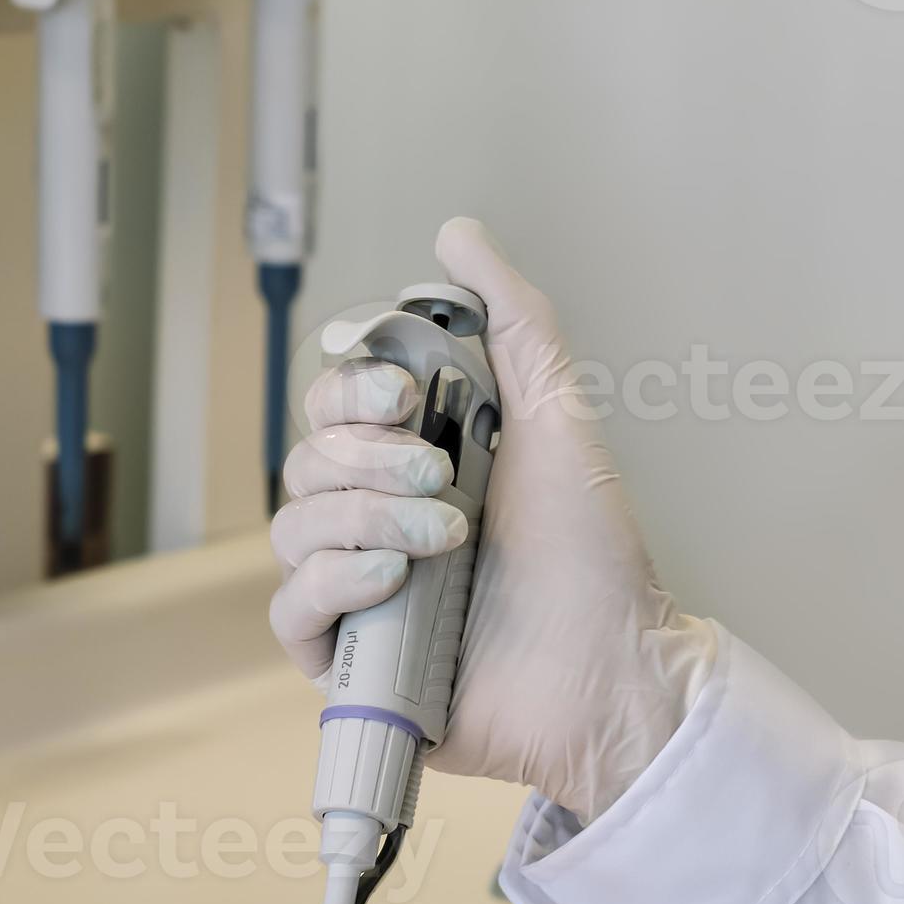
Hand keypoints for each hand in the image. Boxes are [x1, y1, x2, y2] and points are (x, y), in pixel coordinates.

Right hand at [269, 218, 716, 820]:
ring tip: (446, 539)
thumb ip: (512, 320)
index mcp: (415, 465)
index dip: (351, 393)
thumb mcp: (557, 417)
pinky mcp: (350, 664)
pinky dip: (333, 582)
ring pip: (293, 526)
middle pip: (304, 460)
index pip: (332, 408)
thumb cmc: (594, 558)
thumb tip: (457, 234)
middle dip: (370, 460)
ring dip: (365, 517)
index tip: (404, 397)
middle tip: (444, 479)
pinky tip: (394, 579)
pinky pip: (290, 610)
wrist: (612, 669)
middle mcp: (379, 524)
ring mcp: (360, 595)